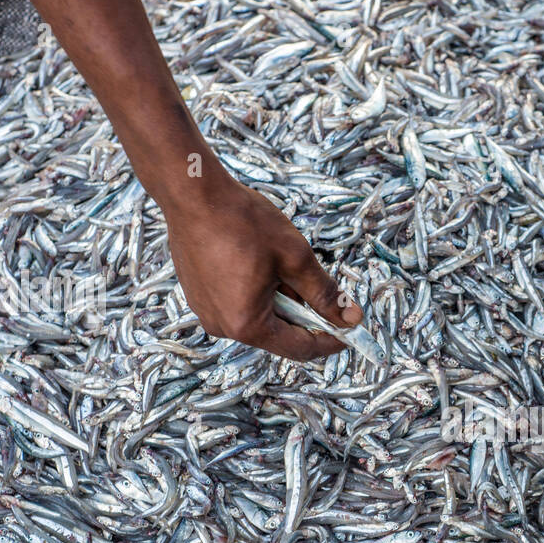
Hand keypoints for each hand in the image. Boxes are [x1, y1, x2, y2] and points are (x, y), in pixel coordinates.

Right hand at [164, 178, 362, 358]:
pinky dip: (258, 295)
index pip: (300, 349)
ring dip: (281, 303)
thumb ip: (324, 294)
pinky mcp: (199, 298)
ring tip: (281, 267)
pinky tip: (260, 265)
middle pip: (279, 336)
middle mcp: (223, 327)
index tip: (350, 329)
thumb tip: (351, 318)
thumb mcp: (295, 257)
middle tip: (320, 288)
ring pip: (259, 321)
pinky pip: (238, 307)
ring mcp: (207, 313)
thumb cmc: (243, 222)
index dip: (329, 341)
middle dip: (305, 317)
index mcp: (247, 324)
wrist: (192, 193)